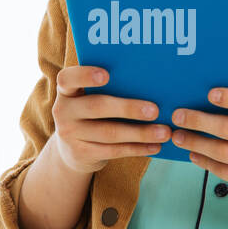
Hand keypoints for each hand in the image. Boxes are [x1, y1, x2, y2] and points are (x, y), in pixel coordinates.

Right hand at [50, 66, 170, 174]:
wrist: (71, 149)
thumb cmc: (91, 114)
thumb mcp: (89, 99)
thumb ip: (108, 89)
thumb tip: (149, 82)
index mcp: (66, 91)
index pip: (67, 78)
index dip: (85, 75)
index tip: (106, 75)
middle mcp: (63, 111)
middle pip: (97, 107)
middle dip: (128, 108)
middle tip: (155, 110)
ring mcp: (70, 134)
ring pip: (109, 133)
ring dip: (140, 133)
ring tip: (164, 132)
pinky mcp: (82, 154)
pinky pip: (114, 151)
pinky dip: (137, 148)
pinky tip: (155, 146)